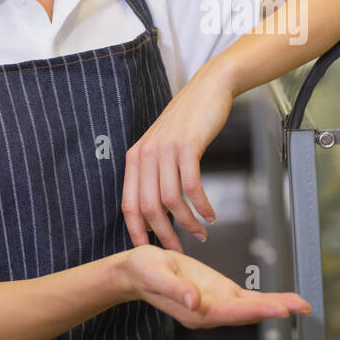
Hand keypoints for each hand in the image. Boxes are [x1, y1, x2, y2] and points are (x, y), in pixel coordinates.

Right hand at [118, 245, 310, 329]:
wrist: (137, 271)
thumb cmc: (144, 270)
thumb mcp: (156, 274)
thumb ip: (175, 289)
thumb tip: (194, 301)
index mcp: (196, 310)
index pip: (232, 311)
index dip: (258, 310)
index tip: (280, 309)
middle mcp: (210, 312)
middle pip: (248, 312)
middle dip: (277, 309)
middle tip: (303, 306)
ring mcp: (216, 304)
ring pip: (252, 308)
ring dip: (277, 306)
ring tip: (302, 304)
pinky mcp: (219, 294)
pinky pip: (246, 300)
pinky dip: (266, 300)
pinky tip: (282, 300)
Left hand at [122, 60, 232, 251]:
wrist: (208, 90)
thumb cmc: (187, 122)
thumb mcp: (161, 146)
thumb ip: (155, 173)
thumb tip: (157, 210)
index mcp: (135, 158)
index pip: (128, 204)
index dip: (136, 230)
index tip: (148, 248)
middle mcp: (146, 154)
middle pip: (149, 207)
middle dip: (165, 234)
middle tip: (180, 249)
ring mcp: (166, 150)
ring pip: (171, 199)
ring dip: (188, 222)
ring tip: (201, 233)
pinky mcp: (187, 146)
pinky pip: (192, 185)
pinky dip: (202, 205)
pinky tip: (210, 213)